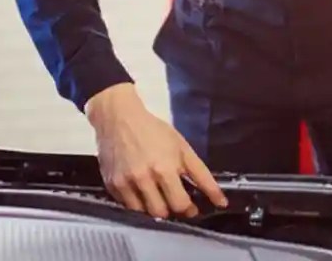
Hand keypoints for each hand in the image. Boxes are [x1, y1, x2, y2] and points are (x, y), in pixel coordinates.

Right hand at [85, 83, 227, 217]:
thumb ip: (202, 176)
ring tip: (158, 195)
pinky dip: (137, 203)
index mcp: (164, 169)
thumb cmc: (154, 131)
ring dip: (153, 208)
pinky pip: (126, 206)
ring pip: (143, 213)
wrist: (118, 118)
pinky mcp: (110, 186)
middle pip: (161, 212)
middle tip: (174, 200)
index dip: (189, 209)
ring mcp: (124, 184)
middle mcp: (142, 179)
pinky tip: (141, 190)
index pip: (179, 204)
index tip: (192, 208)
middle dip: (171, 210)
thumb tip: (221, 201)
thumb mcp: (183, 149)